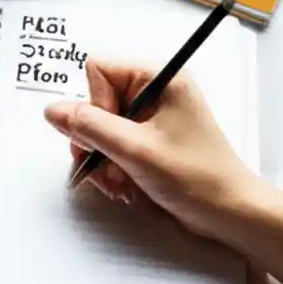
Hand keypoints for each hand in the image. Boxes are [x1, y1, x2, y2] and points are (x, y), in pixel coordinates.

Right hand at [43, 58, 264, 240]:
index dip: (94, 103)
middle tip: (108, 165)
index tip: (111, 134)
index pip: (98, 69)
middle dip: (95, 138)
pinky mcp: (150, 139)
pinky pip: (112, 144)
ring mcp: (152, 116)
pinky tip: (125, 186)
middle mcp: (155, 91)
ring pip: (99, 126)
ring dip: (102, 158)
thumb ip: (89, 127)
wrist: (230, 214)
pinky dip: (112, 167)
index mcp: (160, 78)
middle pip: (95, 100)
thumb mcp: (135, 150)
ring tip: (120, 183)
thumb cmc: (195, 177)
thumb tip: (52, 111)